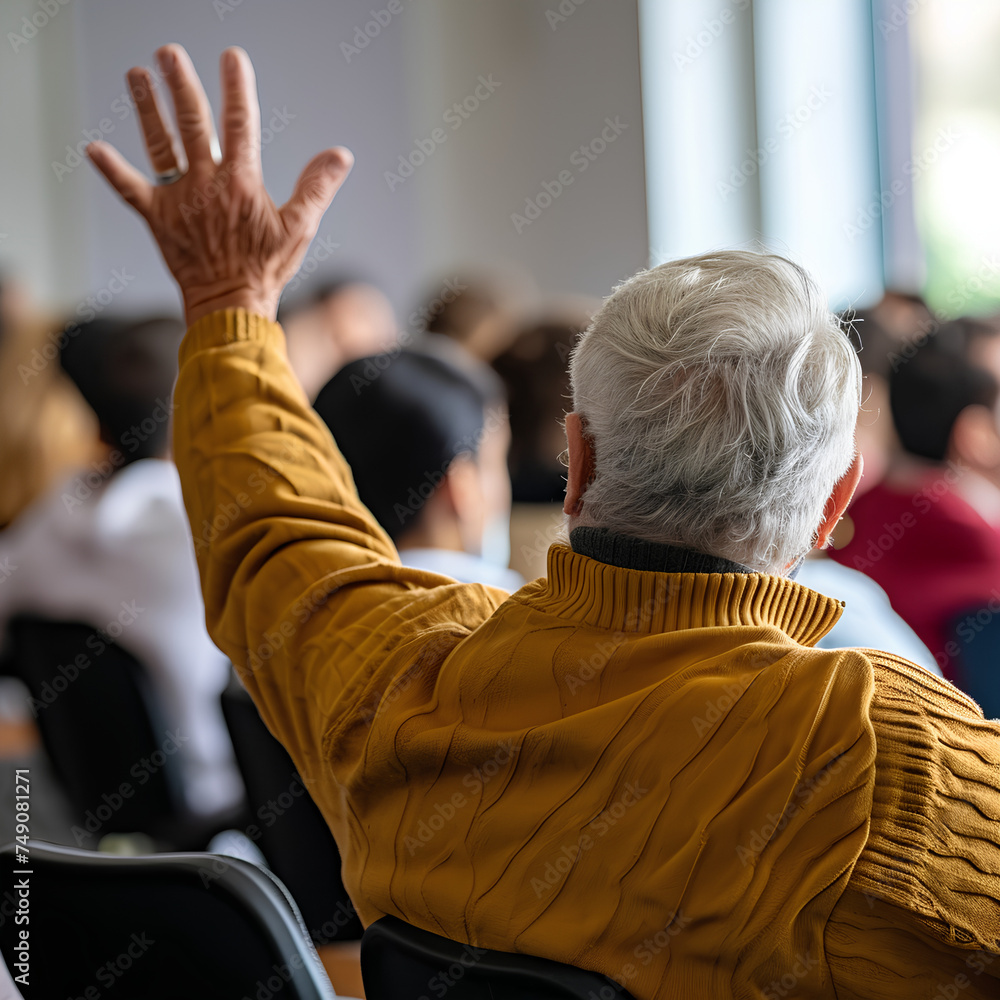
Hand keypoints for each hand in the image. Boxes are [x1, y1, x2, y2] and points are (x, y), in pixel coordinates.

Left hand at [87, 44, 352, 324]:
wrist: (230, 305)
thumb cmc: (266, 269)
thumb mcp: (299, 228)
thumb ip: (317, 187)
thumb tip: (340, 155)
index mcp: (241, 182)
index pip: (240, 123)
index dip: (237, 88)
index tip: (232, 58)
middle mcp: (206, 183)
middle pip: (192, 123)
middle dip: (181, 85)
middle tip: (169, 53)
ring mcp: (179, 199)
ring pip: (160, 145)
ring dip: (146, 109)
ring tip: (138, 76)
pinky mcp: (158, 218)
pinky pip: (129, 190)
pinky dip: (112, 170)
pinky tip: (93, 149)